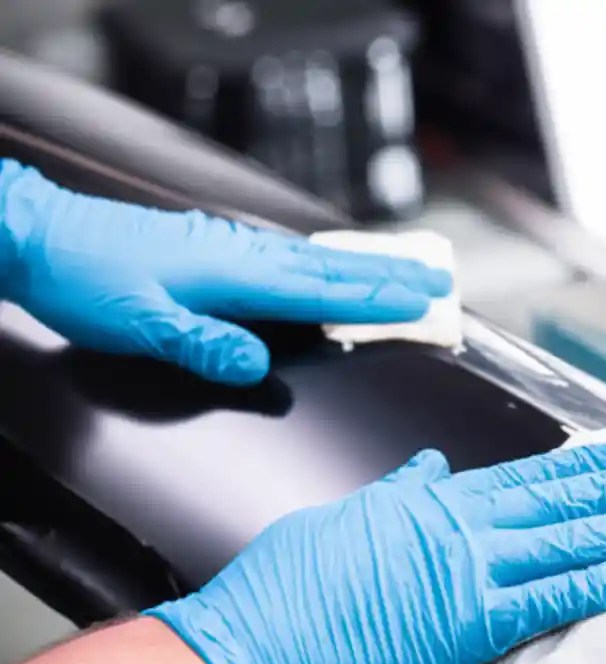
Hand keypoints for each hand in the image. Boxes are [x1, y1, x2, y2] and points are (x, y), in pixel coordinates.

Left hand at [0, 160, 451, 384]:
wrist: (45, 237)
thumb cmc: (88, 281)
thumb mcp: (140, 325)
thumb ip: (203, 344)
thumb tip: (254, 365)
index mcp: (235, 274)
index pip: (323, 290)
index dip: (378, 299)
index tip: (425, 301)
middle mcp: (243, 255)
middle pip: (334, 268)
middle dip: (392, 276)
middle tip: (441, 279)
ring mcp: (232, 247)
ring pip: (316, 260)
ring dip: (367, 268)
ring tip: (407, 271)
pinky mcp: (218, 247)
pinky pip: (292, 258)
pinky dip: (328, 264)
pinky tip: (333, 269)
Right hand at [145, 443, 605, 663]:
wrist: (251, 644)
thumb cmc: (284, 590)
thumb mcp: (343, 521)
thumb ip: (397, 494)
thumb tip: (427, 469)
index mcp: (429, 502)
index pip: (524, 478)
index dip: (578, 469)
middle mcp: (457, 527)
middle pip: (557, 500)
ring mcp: (465, 572)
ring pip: (564, 540)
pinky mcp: (467, 623)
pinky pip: (545, 600)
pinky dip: (591, 584)